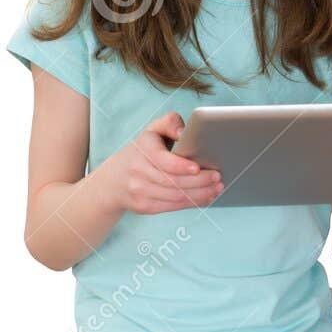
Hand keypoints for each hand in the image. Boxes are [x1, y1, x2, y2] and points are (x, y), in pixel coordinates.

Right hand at [101, 111, 222, 214]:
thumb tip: (184, 133)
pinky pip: (172, 206)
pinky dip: (192, 203)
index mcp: (142, 150)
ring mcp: (140, 192)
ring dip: (200, 194)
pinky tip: (205, 197)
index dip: (181, 166)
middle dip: (199, 181)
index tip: (198, 167)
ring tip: (216, 188)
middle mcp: (138, 172)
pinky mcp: (144, 207)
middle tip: (218, 178)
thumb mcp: (151, 131)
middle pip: (174, 181)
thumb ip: (169, 123)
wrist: (114, 180)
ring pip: (175, 197)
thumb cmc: (141, 151)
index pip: (163, 161)